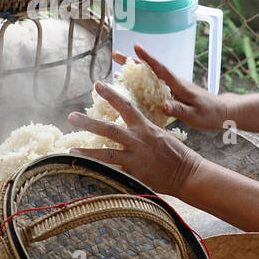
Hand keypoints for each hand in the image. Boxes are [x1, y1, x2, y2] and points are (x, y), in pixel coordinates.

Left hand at [67, 79, 203, 195]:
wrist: (187, 173)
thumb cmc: (176, 153)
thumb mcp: (159, 134)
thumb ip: (142, 130)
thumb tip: (128, 125)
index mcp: (145, 127)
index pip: (125, 105)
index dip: (110, 94)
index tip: (97, 84)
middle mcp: (138, 140)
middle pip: (108, 129)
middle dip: (88, 122)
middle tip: (71, 117)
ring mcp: (135, 158)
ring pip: (106, 153)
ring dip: (86, 151)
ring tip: (70, 150)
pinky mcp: (135, 174)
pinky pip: (113, 172)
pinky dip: (99, 172)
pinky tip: (85, 172)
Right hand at [114, 44, 231, 131]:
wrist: (221, 112)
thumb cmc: (210, 114)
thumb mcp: (195, 116)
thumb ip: (179, 110)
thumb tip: (163, 104)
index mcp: (179, 86)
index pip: (161, 69)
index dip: (148, 59)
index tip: (136, 47)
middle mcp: (174, 83)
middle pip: (151, 69)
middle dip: (133, 61)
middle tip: (115, 55)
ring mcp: (172, 87)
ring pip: (150, 76)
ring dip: (134, 71)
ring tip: (117, 68)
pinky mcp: (171, 92)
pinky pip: (153, 85)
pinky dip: (140, 82)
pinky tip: (131, 86)